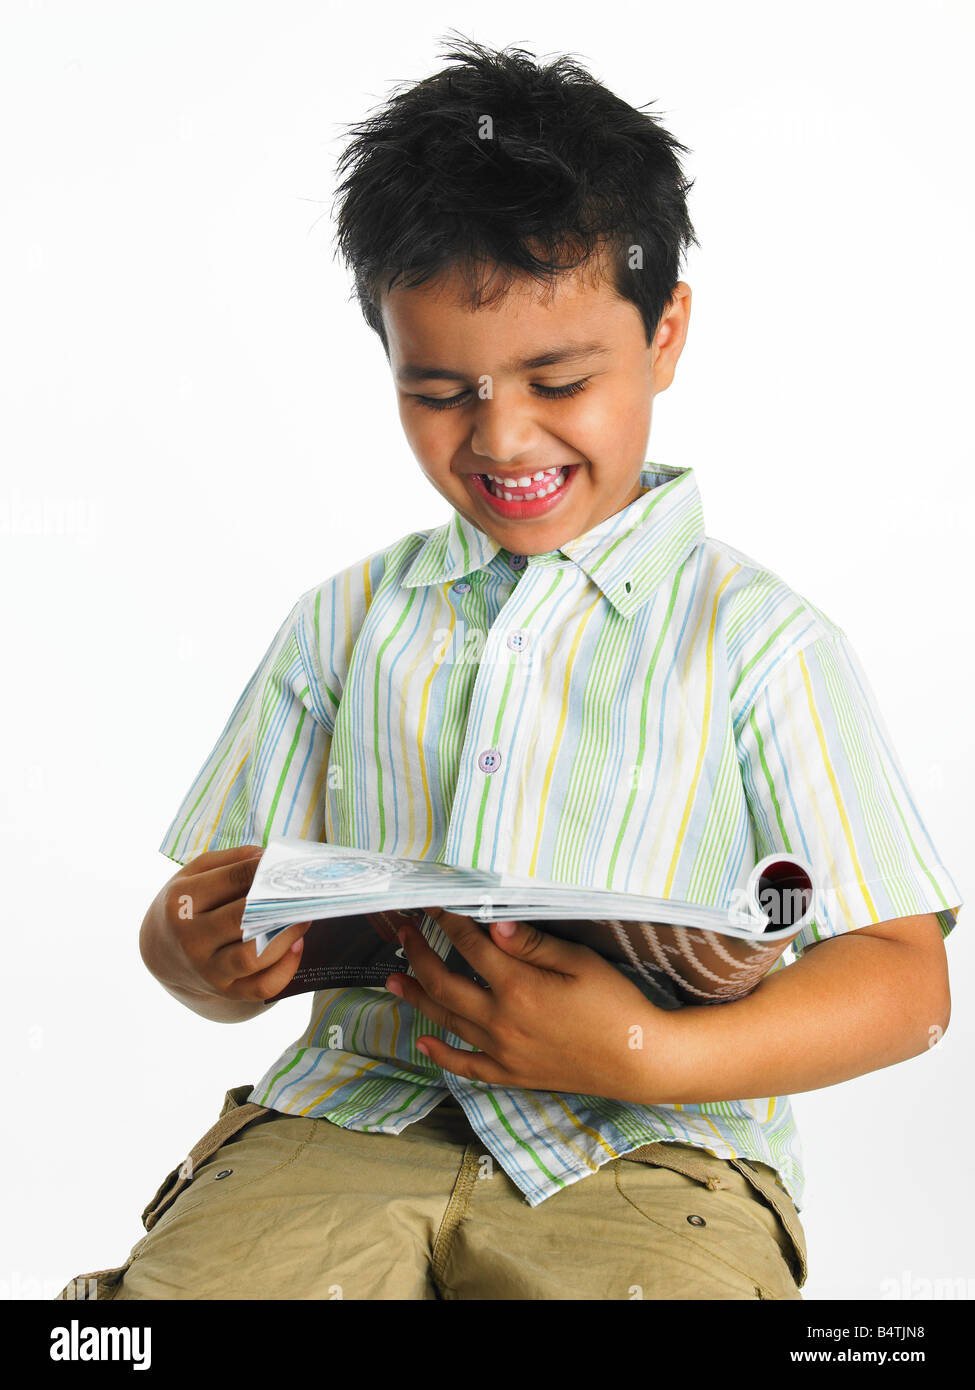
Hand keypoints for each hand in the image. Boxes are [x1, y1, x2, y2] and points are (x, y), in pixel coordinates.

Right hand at [139, 845, 313, 1003]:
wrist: (162, 952)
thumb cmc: (188, 904)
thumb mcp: (195, 874)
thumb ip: (231, 860)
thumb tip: (269, 858)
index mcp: (181, 902)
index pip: (232, 879)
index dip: (266, 869)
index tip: (289, 862)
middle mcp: (191, 939)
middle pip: (243, 919)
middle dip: (279, 903)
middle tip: (306, 892)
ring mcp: (208, 970)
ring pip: (253, 957)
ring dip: (287, 936)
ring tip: (305, 917)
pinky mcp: (226, 991)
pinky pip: (262, 987)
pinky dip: (286, 968)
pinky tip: (297, 946)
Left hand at [385, 907, 679, 1102]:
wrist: (638, 1061)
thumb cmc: (615, 1004)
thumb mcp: (579, 962)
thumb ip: (532, 943)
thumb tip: (492, 922)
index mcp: (518, 987)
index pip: (470, 946)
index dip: (449, 922)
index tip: (433, 904)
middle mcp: (501, 1021)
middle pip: (444, 983)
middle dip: (419, 954)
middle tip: (403, 932)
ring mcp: (503, 1051)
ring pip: (446, 1021)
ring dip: (416, 998)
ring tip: (391, 979)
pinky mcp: (512, 1074)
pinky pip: (466, 1066)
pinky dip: (440, 1055)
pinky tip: (422, 1042)